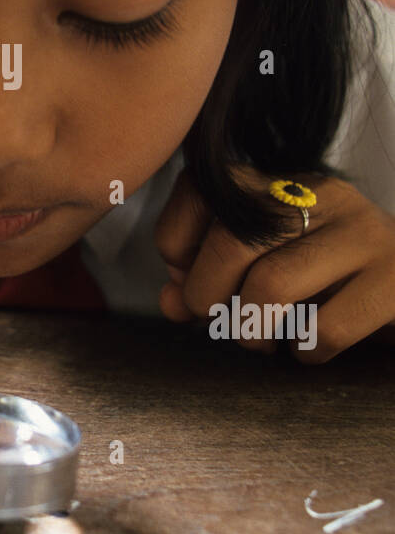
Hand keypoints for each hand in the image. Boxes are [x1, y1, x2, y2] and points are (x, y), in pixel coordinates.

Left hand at [153, 166, 394, 362]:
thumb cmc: (327, 277)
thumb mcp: (263, 266)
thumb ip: (208, 276)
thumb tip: (172, 299)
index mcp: (278, 181)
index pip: (199, 189)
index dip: (176, 243)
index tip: (188, 278)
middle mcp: (320, 194)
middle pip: (231, 241)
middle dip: (207, 296)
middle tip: (218, 321)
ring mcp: (361, 233)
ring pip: (272, 285)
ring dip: (251, 331)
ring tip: (263, 339)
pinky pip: (326, 329)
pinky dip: (304, 352)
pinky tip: (309, 347)